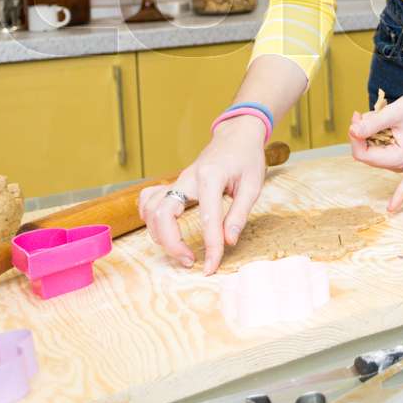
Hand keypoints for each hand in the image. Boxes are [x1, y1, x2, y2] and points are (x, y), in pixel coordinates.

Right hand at [139, 116, 266, 274]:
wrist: (236, 135)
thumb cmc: (247, 158)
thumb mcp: (253, 184)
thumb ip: (240, 213)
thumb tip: (229, 241)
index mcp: (210, 177)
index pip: (208, 218)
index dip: (211, 246)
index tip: (212, 267)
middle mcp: (187, 178)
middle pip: (163, 214)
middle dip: (172, 244)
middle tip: (191, 261)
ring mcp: (177, 180)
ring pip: (152, 210)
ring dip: (160, 235)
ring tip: (181, 252)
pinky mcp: (173, 184)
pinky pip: (149, 200)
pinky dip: (149, 218)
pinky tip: (161, 230)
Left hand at [349, 87, 402, 171]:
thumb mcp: (393, 114)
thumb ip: (371, 124)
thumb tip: (352, 131)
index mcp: (398, 159)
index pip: (362, 155)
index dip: (354, 136)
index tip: (356, 116)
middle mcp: (395, 163)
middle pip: (363, 152)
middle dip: (362, 131)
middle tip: (370, 113)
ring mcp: (393, 159)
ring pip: (366, 146)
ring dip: (368, 128)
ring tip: (381, 115)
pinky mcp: (391, 152)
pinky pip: (373, 143)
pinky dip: (373, 129)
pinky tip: (383, 119)